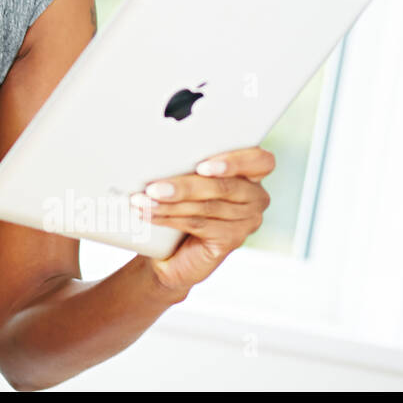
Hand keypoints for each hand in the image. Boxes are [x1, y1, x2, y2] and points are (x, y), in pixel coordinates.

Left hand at [130, 146, 274, 295]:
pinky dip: (170, 219)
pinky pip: (199, 225)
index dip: (234, 162)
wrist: (171, 248)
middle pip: (223, 187)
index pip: (260, 161)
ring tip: (143, 201)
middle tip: (153, 188)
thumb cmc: (180, 202)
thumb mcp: (185, 178)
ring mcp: (247, 220)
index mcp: (251, 172)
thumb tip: (157, 155)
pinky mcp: (233, 239)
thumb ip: (186, 164)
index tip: (202, 166)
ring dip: (170, 204)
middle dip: (184, 186)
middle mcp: (255, 196)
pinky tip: (150, 215)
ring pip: (207, 207)